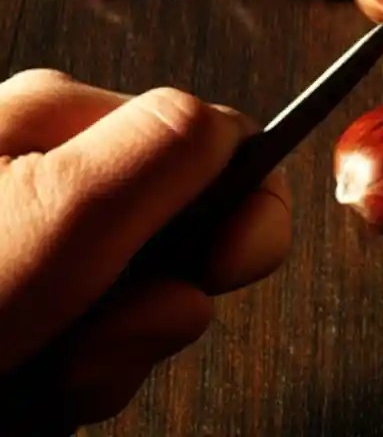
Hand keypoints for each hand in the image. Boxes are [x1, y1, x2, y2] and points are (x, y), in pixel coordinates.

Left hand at [0, 69, 292, 432]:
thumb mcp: (55, 213)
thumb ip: (161, 154)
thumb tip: (236, 128)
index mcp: (59, 116)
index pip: (213, 140)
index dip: (243, 208)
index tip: (230, 266)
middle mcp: (44, 170)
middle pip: (182, 231)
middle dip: (160, 303)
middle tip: (95, 337)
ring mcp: (29, 244)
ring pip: (137, 301)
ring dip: (110, 356)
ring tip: (45, 372)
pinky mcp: (18, 307)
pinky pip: (89, 345)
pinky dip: (72, 380)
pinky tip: (28, 384)